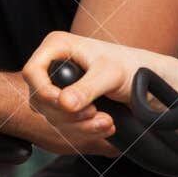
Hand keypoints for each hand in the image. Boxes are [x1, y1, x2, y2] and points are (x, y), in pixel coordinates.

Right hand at [21, 31, 136, 142]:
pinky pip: (63, 124)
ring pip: (51, 116)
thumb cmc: (129, 66)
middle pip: (40, 99)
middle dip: (68, 113)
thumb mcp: (109, 75)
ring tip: (106, 122)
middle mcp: (53, 65)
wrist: (144, 81)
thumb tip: (64, 103)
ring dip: (79, 125)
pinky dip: (83, 129)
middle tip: (94, 113)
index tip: (66, 105)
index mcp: (57, 47)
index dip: (44, 92)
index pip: (32, 72)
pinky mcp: (65, 104)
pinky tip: (103, 125)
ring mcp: (57, 87)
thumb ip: (86, 89)